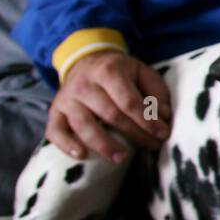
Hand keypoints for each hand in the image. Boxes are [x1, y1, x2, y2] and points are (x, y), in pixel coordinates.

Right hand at [47, 50, 172, 162]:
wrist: (85, 60)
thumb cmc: (119, 71)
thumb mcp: (141, 71)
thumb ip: (156, 91)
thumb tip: (164, 116)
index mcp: (109, 71)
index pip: (128, 101)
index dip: (147, 120)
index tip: (162, 134)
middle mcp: (84, 84)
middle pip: (110, 115)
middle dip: (134, 134)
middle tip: (152, 146)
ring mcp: (67, 99)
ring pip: (83, 125)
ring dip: (103, 145)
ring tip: (122, 158)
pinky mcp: (55, 111)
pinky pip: (55, 131)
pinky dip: (66, 145)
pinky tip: (81, 155)